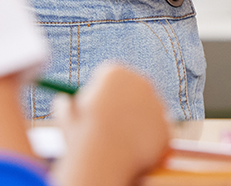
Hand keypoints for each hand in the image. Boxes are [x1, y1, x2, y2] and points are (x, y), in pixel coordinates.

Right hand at [50, 63, 169, 185]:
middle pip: (133, 90)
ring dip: (134, 125)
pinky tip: (130, 154)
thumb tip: (64, 100)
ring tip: (115, 145)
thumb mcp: (64, 116)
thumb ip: (65, 103)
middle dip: (123, 105)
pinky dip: (144, 144)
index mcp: (114, 73)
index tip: (94, 106)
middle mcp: (141, 82)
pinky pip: (154, 135)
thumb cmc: (80, 135)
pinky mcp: (166, 126)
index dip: (99, 92)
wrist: (104, 158)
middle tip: (110, 125)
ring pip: (145, 114)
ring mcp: (157, 103)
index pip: (110, 77)